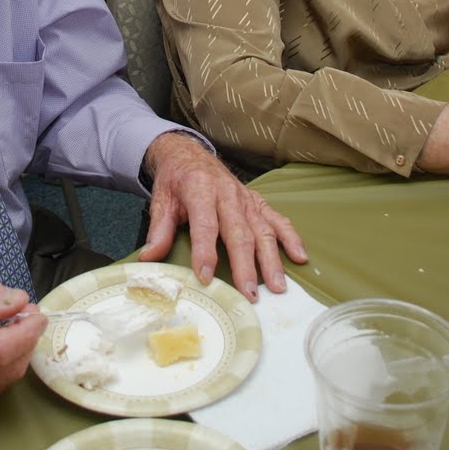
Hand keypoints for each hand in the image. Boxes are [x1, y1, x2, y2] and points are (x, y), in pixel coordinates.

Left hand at [135, 132, 306, 300]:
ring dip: (271, 260)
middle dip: (246, 265)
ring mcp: (246, 199)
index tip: (205, 277)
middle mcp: (228, 194)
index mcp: (200, 190)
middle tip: (249, 293)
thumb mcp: (161, 201)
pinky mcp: (257, 202)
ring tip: (277, 286)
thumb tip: (148, 259)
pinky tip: (300, 257)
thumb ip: (158, 231)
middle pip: (239, 232)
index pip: (205, 225)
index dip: (205, 252)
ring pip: (263, 230)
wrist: (190, 155)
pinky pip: (278, 220)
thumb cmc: (176, 181)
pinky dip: (291, 238)